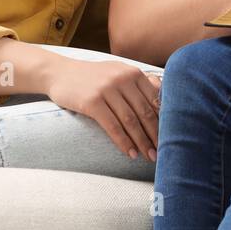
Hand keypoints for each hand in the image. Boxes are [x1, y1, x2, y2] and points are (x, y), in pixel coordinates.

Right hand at [44, 57, 161, 160]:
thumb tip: (163, 101)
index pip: (154, 100)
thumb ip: (138, 83)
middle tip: (164, 152)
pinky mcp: (92, 102)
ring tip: (149, 156)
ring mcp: (107, 89)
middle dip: (156, 134)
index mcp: (132, 72)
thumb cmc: (92, 77)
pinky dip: (123, 142)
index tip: (171, 136)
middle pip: (145, 111)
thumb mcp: (117, 72)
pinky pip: (112, 126)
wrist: (59, 73)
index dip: (164, 120)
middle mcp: (122, 79)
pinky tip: (130, 153)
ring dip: (142, 141)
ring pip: (131, 121)